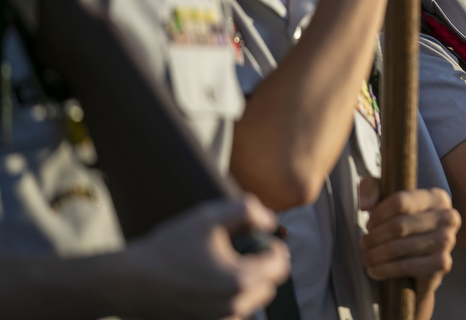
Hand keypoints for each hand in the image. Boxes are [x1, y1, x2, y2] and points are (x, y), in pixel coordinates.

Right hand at [123, 195, 289, 319]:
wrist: (130, 282)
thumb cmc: (168, 248)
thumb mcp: (209, 216)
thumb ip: (247, 211)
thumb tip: (269, 221)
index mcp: (241, 279)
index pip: (280, 265)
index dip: (273, 246)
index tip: (256, 236)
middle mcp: (235, 305)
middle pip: (270, 285)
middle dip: (263, 265)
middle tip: (240, 249)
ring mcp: (221, 319)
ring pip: (253, 300)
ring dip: (249, 281)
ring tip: (224, 263)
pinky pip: (234, 311)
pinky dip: (232, 296)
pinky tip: (211, 280)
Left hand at [358, 177, 460, 297]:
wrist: (423, 252)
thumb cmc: (404, 221)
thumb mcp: (388, 196)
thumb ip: (371, 189)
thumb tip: (364, 203)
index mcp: (436, 197)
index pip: (399, 202)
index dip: (378, 214)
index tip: (369, 224)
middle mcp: (447, 217)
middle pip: (398, 226)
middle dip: (374, 237)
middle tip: (363, 243)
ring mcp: (447, 241)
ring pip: (399, 247)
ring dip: (376, 254)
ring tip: (366, 257)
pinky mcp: (441, 263)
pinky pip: (405, 267)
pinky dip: (385, 270)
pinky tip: (374, 270)